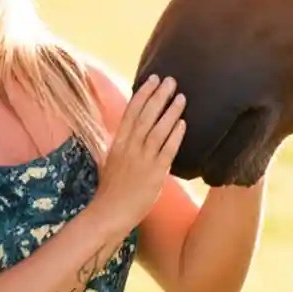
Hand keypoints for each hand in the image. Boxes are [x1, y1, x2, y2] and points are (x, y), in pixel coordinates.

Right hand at [89, 75, 185, 232]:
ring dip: (170, 112)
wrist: (109, 213)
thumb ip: (122, 143)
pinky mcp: (155, 173)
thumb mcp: (112, 159)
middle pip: (145, 116)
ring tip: (181, 97)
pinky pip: (167, 151)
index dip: (143, 94)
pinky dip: (175, 136)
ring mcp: (142, 160)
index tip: (153, 79)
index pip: (131, 112)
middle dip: (159, 96)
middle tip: (171, 81)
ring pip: (158, 130)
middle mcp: (130, 147)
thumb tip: (129, 128)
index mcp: (118, 142)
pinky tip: (183, 123)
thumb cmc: (111, 188)